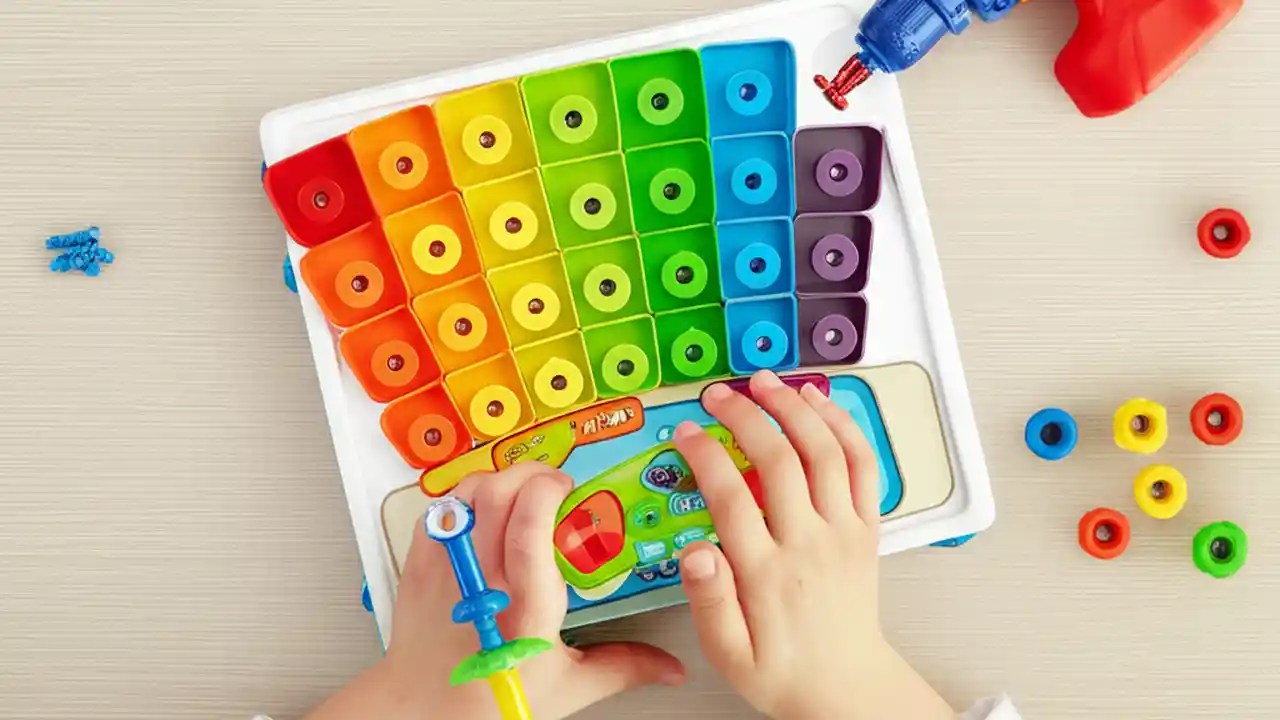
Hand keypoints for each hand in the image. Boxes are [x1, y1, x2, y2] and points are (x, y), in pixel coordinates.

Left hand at [305, 462, 685, 719]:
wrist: (423, 709)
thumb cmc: (493, 699)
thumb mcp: (566, 687)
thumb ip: (622, 667)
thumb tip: (671, 668)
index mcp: (526, 608)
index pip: (530, 529)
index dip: (548, 493)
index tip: (569, 490)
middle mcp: (483, 579)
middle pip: (499, 495)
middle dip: (532, 475)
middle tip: (555, 487)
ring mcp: (447, 567)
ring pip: (469, 492)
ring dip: (501, 479)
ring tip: (523, 493)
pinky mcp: (419, 562)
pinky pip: (442, 506)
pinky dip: (467, 494)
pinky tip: (485, 509)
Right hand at [672, 371, 953, 719]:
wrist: (846, 686)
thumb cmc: (782, 669)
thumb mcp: (729, 654)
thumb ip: (709, 601)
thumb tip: (696, 552)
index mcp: (768, 574)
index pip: (731, 497)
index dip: (704, 455)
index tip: (684, 433)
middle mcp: (811, 545)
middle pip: (780, 460)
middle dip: (746, 416)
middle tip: (719, 394)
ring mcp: (844, 532)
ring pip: (826, 451)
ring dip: (795, 407)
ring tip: (766, 381)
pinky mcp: (867, 527)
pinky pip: (862, 465)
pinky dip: (843, 426)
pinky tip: (818, 402)